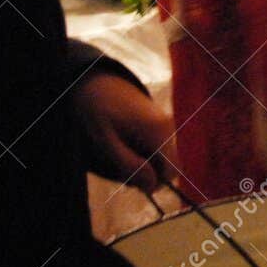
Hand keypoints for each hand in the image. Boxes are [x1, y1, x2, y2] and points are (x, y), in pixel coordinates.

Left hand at [73, 72, 177, 192]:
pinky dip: (145, 151)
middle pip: (169, 166)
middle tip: (120, 169)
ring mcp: (166, 122)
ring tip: (120, 154)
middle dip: (149, 174)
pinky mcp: (161, 121)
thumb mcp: (106, 142)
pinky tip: (125, 143)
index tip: (130, 183)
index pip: (171, 171)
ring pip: (164, 156)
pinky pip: (160, 146)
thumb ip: (129, 165)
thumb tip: (151, 186)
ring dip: (145, 162)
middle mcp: (168, 127)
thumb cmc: (96, 110)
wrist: (95, 80)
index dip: (154, 184)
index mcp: (158, 132)